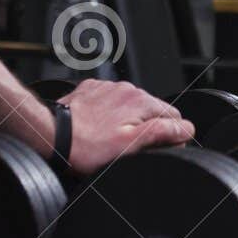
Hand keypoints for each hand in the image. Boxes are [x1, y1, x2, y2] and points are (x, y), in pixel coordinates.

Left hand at [63, 79, 194, 175]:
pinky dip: (110, 114)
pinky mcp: (92, 90)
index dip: (172, 136)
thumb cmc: (87, 146)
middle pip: (152, 111)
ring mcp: (108, 88)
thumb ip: (162, 133)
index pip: (174, 117)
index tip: (158, 149)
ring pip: (131, 106)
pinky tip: (99, 128)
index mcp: (141, 101)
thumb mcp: (131, 146)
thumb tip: (186, 128)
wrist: (51, 134)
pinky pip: (111, 101)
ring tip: (111, 140)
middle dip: (149, 128)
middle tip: (131, 149)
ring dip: (129, 120)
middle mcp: (127, 89)